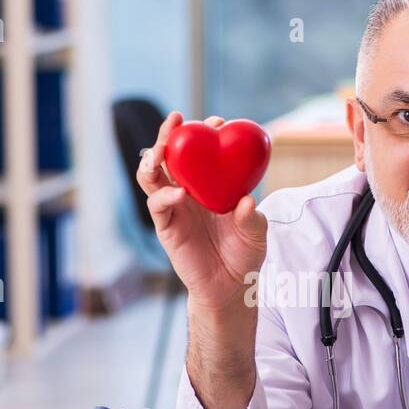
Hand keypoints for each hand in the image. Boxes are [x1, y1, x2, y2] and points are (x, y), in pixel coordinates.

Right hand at [138, 111, 267, 316]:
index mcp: (208, 184)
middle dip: (170, 134)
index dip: (205, 133)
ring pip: (152, 175)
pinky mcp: (166, 227)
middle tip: (178, 120)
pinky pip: (158, 205)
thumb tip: (246, 199)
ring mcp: (174, 207)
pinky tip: (179, 193)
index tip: (217, 121)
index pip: (200, 152)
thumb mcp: (256, 233)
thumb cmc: (244, 254)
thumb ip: (251, 217)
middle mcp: (187, 191)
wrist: (230, 287)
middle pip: (170, 156)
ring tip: (162, 147)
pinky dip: (164, 195)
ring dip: (153, 157)